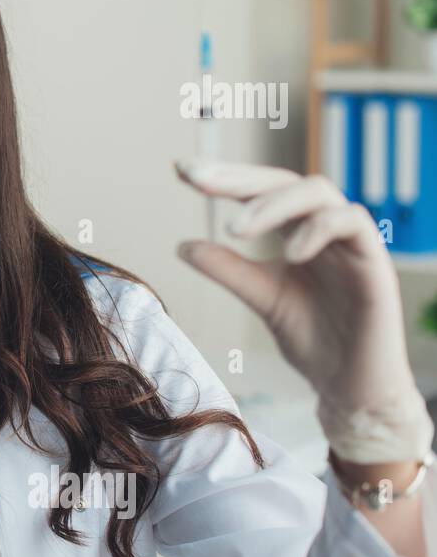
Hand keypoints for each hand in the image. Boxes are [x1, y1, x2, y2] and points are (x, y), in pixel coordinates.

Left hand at [172, 158, 429, 465]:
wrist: (349, 385)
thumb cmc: (312, 338)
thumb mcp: (261, 297)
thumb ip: (228, 270)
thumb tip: (182, 245)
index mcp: (297, 231)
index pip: (261, 191)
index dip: (224, 177)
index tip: (181, 171)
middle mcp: (325, 228)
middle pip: (285, 180)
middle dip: (238, 176)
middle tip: (196, 178)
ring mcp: (352, 242)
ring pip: (319, 192)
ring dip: (272, 204)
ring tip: (235, 230)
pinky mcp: (375, 263)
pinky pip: (353, 223)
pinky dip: (317, 229)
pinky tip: (289, 252)